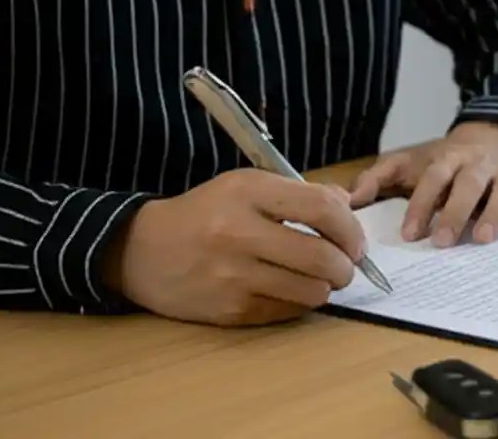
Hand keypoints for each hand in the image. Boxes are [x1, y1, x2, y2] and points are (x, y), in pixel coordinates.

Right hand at [103, 169, 365, 326]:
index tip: (355, 241)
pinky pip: (287, 311)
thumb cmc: (204, 214)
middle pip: (322, 257)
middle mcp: (239, 232)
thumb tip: (346, 205)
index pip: (320, 208)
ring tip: (319, 279)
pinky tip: (289, 290)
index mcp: (247, 192)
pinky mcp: (229, 310)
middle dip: (346, 267)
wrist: (142, 251)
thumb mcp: (245, 187)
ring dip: (326, 288)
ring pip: (311, 291)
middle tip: (346, 267)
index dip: (349, 227)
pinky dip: (298, 303)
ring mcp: (233, 276)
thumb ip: (298, 193)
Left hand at [350, 122, 497, 246]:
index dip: (422, 203)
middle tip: (442, 241)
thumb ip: (379, 177)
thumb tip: (351, 200)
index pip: (434, 177)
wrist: (494, 131)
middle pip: (469, 182)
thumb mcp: (410, 161)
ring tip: (482, 239)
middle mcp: (481, 162)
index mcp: (449, 156)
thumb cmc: (447, 158)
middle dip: (455, 211)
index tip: (410, 232)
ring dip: (495, 212)